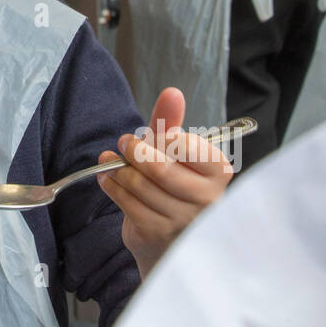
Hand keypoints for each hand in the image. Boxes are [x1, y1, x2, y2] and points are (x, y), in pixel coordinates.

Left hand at [96, 87, 231, 280]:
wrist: (170, 233)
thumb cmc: (174, 182)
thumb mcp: (174, 149)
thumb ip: (171, 120)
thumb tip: (172, 93)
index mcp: (218, 173)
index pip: (194, 150)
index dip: (169, 139)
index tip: (157, 134)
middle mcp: (206, 199)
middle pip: (161, 169)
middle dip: (135, 151)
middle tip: (124, 142)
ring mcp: (182, 220)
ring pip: (140, 186)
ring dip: (118, 169)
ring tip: (110, 160)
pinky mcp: (157, 233)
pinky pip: (127, 204)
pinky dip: (112, 186)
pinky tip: (108, 178)